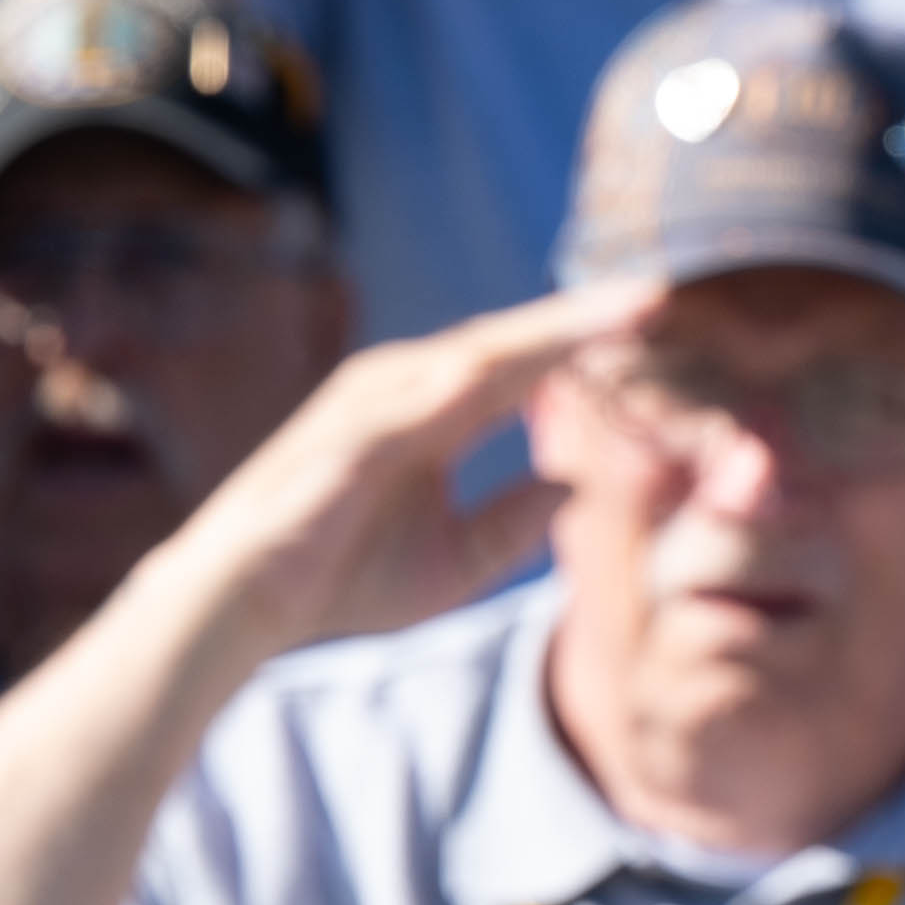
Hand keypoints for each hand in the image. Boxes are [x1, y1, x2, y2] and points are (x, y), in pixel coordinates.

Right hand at [140, 286, 649, 669]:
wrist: (240, 612)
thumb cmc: (341, 584)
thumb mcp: (455, 562)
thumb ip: (516, 523)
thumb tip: (577, 485)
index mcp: (438, 413)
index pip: (530, 365)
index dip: (593, 339)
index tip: (664, 314)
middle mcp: (406, 393)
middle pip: (510, 344)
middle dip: (582, 318)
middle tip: (658, 292)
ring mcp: (368, 408)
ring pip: (468, 357)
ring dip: (539, 334)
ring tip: (608, 316)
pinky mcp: (334, 440)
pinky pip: (404, 404)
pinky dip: (456, 383)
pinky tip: (505, 369)